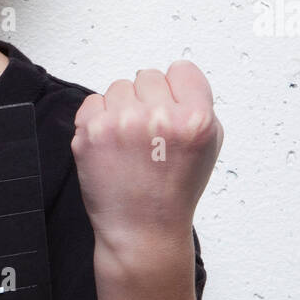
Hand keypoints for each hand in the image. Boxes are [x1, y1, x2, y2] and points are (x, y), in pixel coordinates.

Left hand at [70, 60, 223, 259]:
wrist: (143, 230)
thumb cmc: (174, 191)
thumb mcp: (209, 146)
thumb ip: (197, 105)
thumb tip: (173, 79)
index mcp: (196, 119)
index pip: (182, 69)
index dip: (176, 90)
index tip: (171, 109)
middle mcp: (159, 118)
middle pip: (148, 76)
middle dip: (148, 100)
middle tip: (149, 135)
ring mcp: (122, 123)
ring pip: (119, 87)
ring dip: (123, 108)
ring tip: (129, 143)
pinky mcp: (90, 132)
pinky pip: (93, 101)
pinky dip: (99, 119)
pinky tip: (111, 145)